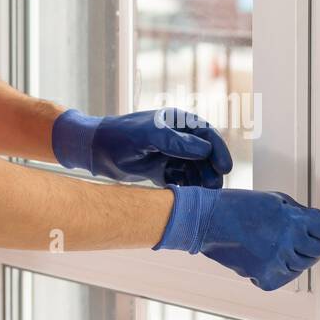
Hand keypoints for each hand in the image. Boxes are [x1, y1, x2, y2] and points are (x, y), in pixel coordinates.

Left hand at [52, 107, 233, 187]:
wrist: (94, 150)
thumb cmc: (119, 136)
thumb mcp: (148, 136)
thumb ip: (176, 142)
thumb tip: (204, 150)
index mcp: (177, 122)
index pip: (206, 134)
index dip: (219, 151)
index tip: (225, 168)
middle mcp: (177, 138)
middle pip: (204, 155)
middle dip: (211, 170)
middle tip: (214, 187)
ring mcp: (169, 154)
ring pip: (194, 169)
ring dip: (201, 181)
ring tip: (204, 194)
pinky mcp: (161, 170)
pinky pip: (181, 179)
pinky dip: (187, 187)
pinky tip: (189, 197)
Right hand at [153, 187, 319, 290]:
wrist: (208, 222)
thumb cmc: (240, 205)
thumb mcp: (276, 200)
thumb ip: (301, 214)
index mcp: (293, 220)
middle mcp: (288, 243)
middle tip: (310, 235)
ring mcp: (277, 263)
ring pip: (305, 264)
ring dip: (300, 254)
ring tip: (282, 242)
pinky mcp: (266, 278)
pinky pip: (287, 276)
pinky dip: (284, 268)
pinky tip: (271, 255)